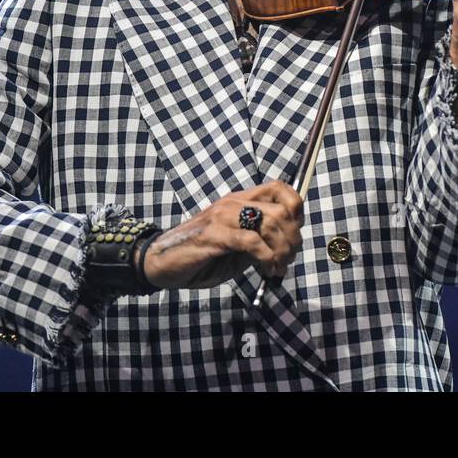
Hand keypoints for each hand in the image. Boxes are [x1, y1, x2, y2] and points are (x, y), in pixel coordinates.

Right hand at [142, 181, 303, 288]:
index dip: (296, 208)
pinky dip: (267, 257)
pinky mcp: (213, 235)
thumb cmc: (201, 256)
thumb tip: (290, 244)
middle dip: (293, 238)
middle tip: (289, 259)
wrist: (161, 263)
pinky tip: (267, 270)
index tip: (296, 233)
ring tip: (277, 268)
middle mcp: (233, 203)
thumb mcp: (239, 247)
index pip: (279, 188)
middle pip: (281, 209)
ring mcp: (222, 217)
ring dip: (282, 251)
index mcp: (240, 200)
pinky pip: (252, 241)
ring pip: (270, 223)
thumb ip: (261, 240)